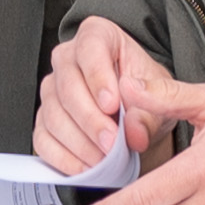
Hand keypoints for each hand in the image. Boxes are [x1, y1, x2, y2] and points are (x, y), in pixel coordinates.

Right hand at [32, 16, 160, 175]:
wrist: (138, 117)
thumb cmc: (147, 97)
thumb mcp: (161, 99)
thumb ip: (149, 114)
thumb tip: (134, 132)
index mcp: (99, 37)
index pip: (90, 48)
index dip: (98, 77)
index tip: (113, 105)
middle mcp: (69, 59)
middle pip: (68, 86)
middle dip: (90, 120)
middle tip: (111, 143)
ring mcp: (52, 90)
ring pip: (53, 115)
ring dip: (79, 143)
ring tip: (104, 159)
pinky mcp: (44, 119)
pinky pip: (43, 139)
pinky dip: (64, 158)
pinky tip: (86, 167)